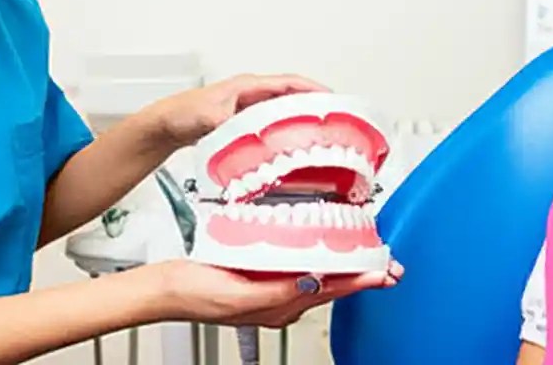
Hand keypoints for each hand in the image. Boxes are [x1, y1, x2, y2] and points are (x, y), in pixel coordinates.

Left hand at [141, 73, 329, 147]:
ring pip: (282, 111)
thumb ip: (227, 123)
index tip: (331, 98)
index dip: (312, 89)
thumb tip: (244, 130)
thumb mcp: (207, 117)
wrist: (165, 125)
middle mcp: (251, 94)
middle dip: (312, 105)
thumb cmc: (181, 113)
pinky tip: (288, 146)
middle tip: (332, 119)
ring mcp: (248, 108)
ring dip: (299, 120)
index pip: (289, 83)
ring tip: (317, 134)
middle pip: (291, 96)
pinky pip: (271, 124)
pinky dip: (284, 132)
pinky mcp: (243, 122)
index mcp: (248, 86)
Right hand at [158, 258, 404, 327]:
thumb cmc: (194, 293)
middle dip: (360, 274)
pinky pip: (296, 265)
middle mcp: (280, 299)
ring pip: (317, 275)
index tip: (384, 271)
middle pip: (330, 285)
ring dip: (343, 264)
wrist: (164, 289)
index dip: (361, 280)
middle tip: (388, 263)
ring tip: (366, 254)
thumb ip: (277, 290)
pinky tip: (320, 246)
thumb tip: (312, 283)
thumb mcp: (239, 294)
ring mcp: (270, 287)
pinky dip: (315, 255)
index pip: (331, 291)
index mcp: (280, 306)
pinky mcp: (259, 273)